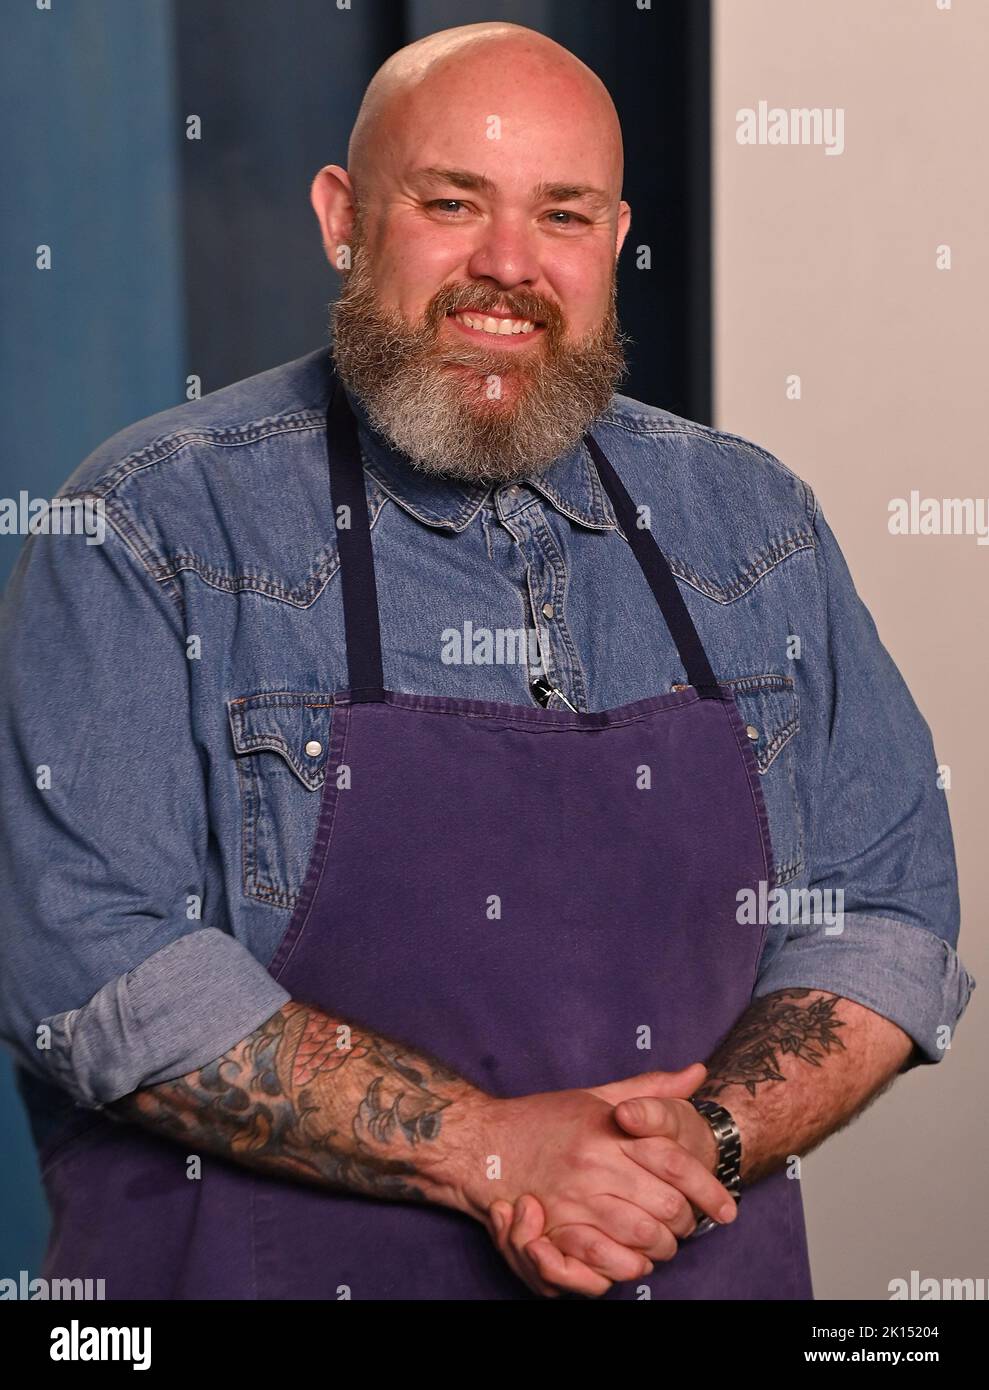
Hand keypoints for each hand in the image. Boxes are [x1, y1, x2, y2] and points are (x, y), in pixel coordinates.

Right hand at [458, 1063, 735, 1295]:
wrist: (484, 1144)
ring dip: (663, 1248)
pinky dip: (629, 1266)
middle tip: (691, 1226)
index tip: (728, 1209)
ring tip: (666, 1244)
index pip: (676, 1162)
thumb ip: (649, 1089)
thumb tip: (698, 1073)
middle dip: (688, 1224)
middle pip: (665, 1206)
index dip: (709, 1190)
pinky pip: (605, 1260)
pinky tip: (637, 1260)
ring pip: (642, 1237)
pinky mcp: (555, 1229)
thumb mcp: (596, 1096)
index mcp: (609, 1131)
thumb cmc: (543, 1118)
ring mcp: (574, 1200)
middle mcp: (594, 1165)